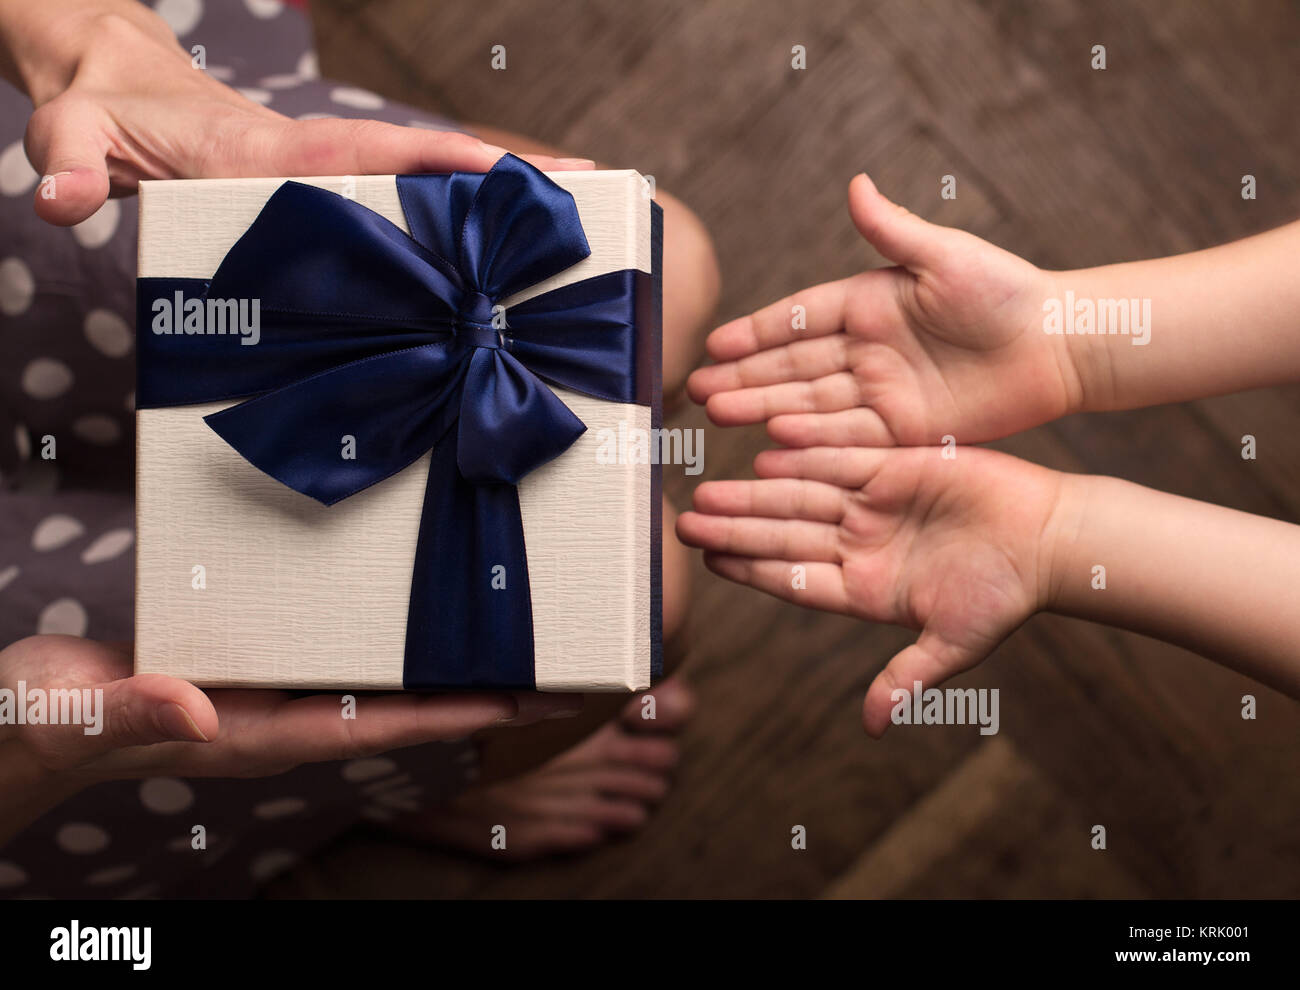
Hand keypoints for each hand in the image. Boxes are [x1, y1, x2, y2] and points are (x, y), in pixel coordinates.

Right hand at [0, 635, 577, 841]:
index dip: (453, 716)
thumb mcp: (70, 712)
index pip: (373, 729)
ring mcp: (265, 687)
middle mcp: (276, 713)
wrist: (13, 714)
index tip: (528, 700)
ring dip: (442, 654)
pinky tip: (414, 599)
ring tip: (512, 624)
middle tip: (557, 660)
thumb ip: (127, 711)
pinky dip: (383, 624)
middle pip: (398, 704)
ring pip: (375, 673)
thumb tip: (192, 707)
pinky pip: (333, 643)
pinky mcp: (248, 656)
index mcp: (251, 733)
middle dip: (476, 688)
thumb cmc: (35, 718)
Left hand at [2, 3, 590, 225]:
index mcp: (275, 152)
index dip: (440, 162)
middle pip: (429, 168)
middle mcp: (320, 160)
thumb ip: (68, 159)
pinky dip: (461, 224)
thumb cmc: (106, 117)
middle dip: (507, 179)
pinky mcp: (334, 197)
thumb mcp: (75, 134)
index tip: (510, 173)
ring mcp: (333, 178)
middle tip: (589, 198)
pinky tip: (500, 254)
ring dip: (499, 206)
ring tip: (575, 227)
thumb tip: (60, 197)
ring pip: (429, 189)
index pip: (372, 152)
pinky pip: (408, 207)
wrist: (122, 99)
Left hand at [676, 445, 1068, 735]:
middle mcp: (861, 545)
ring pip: (800, 496)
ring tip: (710, 489)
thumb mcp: (954, 642)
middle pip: (784, 535)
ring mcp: (874, 505)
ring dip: (755, 492)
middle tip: (686, 521)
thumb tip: (874, 728)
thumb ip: (907, 678)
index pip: (794, 578)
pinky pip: (841, 459)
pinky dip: (805, 455)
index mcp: (865, 589)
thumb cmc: (1005, 597)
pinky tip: (765, 452)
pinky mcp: (894, 468)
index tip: (710, 561)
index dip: (751, 570)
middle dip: (736, 528)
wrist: (1051, 539)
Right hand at [687, 173, 1081, 446]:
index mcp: (868, 304)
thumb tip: (855, 185)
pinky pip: (847, 435)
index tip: (714, 343)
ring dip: (764, 407)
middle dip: (745, 376)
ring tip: (719, 414)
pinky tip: (772, 443)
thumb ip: (894, 230)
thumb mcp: (946, 256)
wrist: (1057, 346)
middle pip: (793, 366)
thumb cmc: (1005, 291)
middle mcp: (867, 350)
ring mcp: (881, 392)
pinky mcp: (903, 429)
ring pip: (810, 402)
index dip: (755, 332)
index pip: (798, 318)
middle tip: (698, 389)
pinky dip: (811, 440)